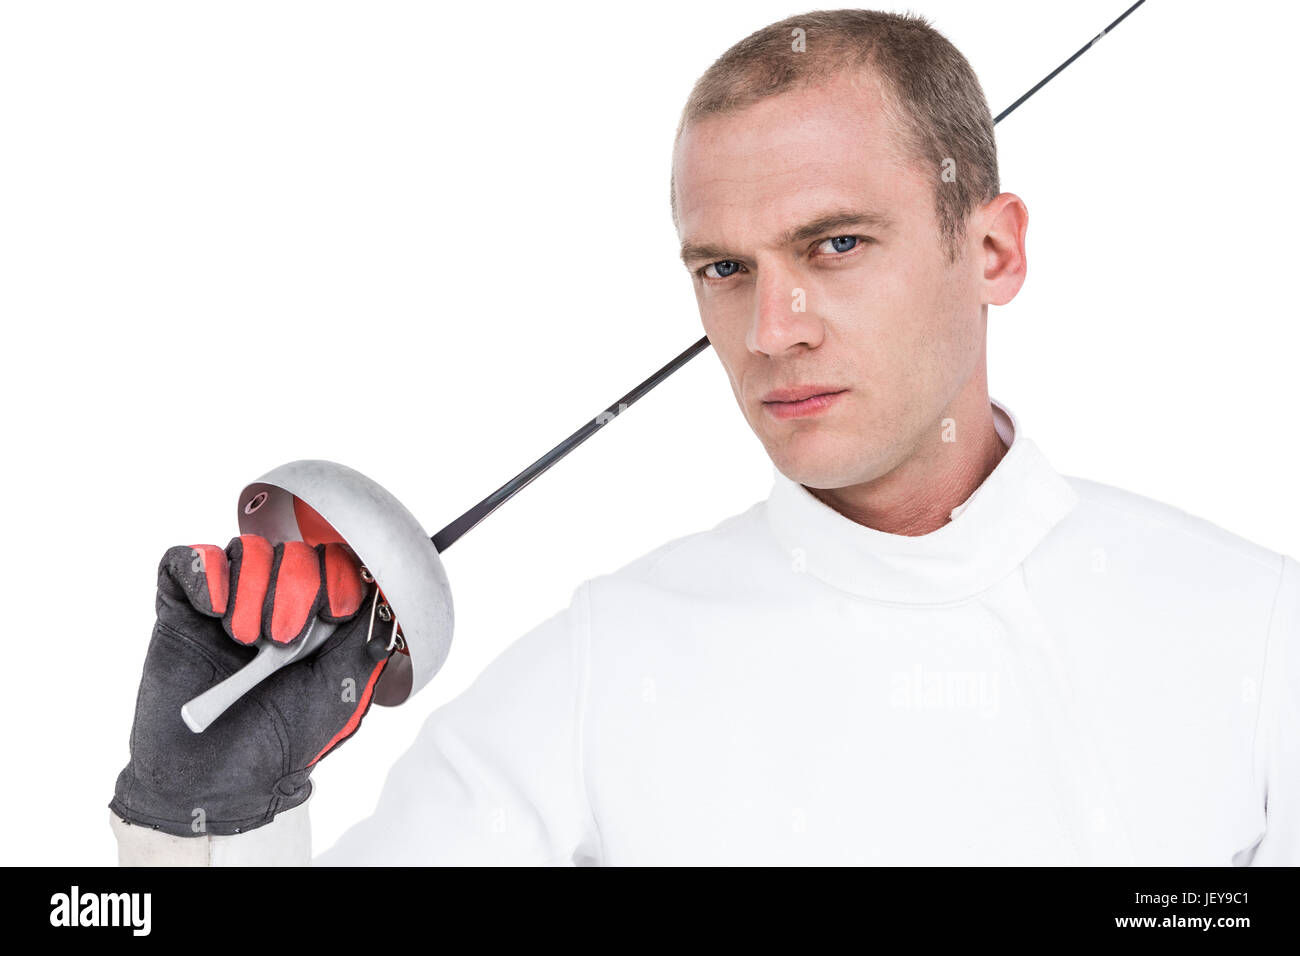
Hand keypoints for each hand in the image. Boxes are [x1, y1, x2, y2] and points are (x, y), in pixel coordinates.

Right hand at [110, 535, 391, 836]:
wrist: (217, 778)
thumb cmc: (283, 737)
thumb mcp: (342, 688)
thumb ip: (365, 639)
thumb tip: (384, 596)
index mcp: (317, 616)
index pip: (334, 561)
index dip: (336, 577)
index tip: (334, 614)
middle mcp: (272, 600)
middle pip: (291, 550)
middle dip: (295, 588)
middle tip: (282, 640)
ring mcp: (225, 600)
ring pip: (245, 550)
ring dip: (252, 589)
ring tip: (246, 641)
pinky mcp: (180, 605)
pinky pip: (187, 560)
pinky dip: (205, 577)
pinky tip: (213, 614)